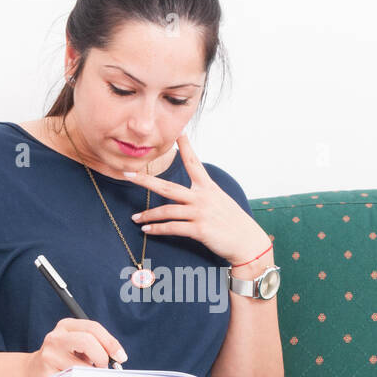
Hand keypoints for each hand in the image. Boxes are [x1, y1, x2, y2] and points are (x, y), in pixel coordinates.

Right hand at [26, 318, 127, 376]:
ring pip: (81, 365)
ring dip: (91, 375)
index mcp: (66, 326)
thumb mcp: (77, 346)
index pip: (93, 328)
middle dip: (101, 357)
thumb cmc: (63, 359)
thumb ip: (96, 346)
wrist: (31, 372)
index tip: (121, 357)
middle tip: (103, 369)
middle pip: (86, 341)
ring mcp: (48, 355)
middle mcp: (55, 337)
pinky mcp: (45, 374)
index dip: (111, 343)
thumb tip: (119, 359)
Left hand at [125, 132, 268, 264]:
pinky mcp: (199, 229)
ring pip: (166, 211)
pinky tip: (147, 230)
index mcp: (208, 188)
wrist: (249, 243)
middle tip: (128, 174)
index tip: (179, 133)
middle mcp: (203, 197)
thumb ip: (206, 196)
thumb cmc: (235, 224)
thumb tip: (192, 196)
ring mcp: (200, 213)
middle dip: (145, 180)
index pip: (194, 163)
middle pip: (167, 186)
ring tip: (136, 218)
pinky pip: (172, 228)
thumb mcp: (222, 202)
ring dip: (148, 215)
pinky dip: (157, 229)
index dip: (186, 148)